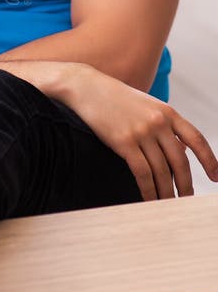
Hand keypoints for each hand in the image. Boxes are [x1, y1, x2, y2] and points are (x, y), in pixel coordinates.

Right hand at [58, 64, 217, 199]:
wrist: (86, 87)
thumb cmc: (114, 97)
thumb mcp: (145, 104)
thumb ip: (162, 124)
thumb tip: (177, 149)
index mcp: (167, 112)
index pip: (196, 139)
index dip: (209, 160)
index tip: (216, 177)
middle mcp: (158, 122)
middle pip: (180, 161)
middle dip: (186, 185)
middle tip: (187, 200)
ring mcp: (142, 132)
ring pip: (162, 171)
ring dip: (166, 192)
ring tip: (167, 204)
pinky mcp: (124, 142)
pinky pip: (142, 172)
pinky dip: (148, 189)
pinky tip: (149, 198)